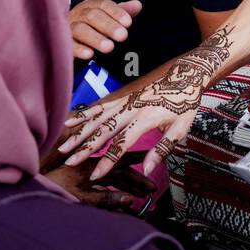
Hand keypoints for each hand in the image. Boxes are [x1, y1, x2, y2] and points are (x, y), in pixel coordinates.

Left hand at [39, 150, 156, 210]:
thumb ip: (105, 197)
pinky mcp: (75, 184)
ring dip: (126, 187)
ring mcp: (82, 175)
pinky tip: (120, 199)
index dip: (137, 161)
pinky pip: (99, 186)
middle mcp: (89, 168)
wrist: (24, 186)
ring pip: (110, 179)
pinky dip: (111, 192)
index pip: (120, 161)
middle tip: (152, 189)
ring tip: (141, 196)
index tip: (151, 159)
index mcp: (92, 166)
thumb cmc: (50, 189)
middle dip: (136, 181)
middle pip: (118, 173)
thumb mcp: (81, 196)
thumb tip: (129, 200)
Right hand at [58, 25, 235, 179]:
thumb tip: (145, 170)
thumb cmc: (185, 104)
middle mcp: (131, 109)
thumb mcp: (181, 129)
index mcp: (146, 118)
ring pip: (97, 119)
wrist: (186, 74)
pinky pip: (99, 106)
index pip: (122, 144)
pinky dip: (84, 114)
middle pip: (104, 130)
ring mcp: (124, 101)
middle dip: (86, 147)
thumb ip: (162, 150)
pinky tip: (69, 121)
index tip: (96, 175)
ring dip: (80, 132)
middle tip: (70, 161)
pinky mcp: (122, 97)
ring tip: (64, 145)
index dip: (108, 161)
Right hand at [70, 0, 141, 60]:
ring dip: (95, 38)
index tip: (128, 23)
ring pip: (80, 29)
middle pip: (92, 16)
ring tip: (109, 47)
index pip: (104, 5)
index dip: (116, 12)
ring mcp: (68, 28)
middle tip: (123, 36)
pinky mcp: (62, 43)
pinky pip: (69, 45)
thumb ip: (122, 11)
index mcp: (91, 6)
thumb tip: (138, 5)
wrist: (67, 38)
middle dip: (108, 25)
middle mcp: (78, 14)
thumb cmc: (92, 27)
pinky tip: (89, 55)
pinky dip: (78, 49)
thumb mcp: (107, 17)